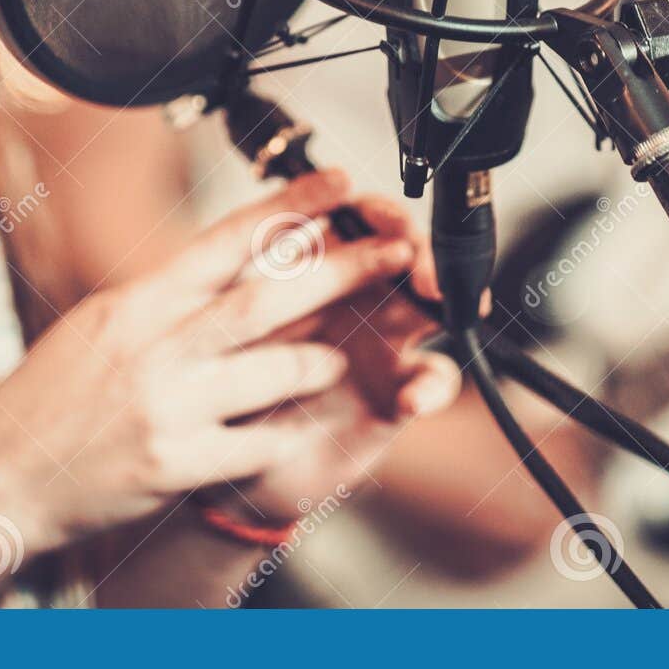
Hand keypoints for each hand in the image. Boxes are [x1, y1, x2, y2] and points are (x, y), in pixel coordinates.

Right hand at [0, 171, 420, 554]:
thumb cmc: (50, 401)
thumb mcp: (100, 325)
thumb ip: (166, 296)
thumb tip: (229, 255)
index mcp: (137, 304)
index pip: (225, 240)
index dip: (290, 207)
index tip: (340, 184)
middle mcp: (153, 347)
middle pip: (265, 298)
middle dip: (339, 272)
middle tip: (391, 253)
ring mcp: (166, 406)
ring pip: (272, 371)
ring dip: (318, 361)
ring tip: (340, 357)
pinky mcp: (175, 464)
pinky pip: (255, 444)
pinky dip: (285, 433)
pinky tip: (299, 428)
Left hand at [205, 196, 462, 522]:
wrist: (232, 464)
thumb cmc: (228, 385)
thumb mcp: (228, 335)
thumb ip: (248, 292)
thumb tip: (263, 244)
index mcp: (316, 272)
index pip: (356, 221)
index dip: (366, 209)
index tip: (364, 204)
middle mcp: (356, 302)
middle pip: (404, 252)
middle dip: (413, 243)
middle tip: (410, 254)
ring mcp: (381, 348)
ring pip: (430, 304)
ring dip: (440, 297)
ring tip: (436, 303)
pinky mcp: (397, 398)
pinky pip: (431, 381)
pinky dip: (429, 387)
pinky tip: (412, 398)